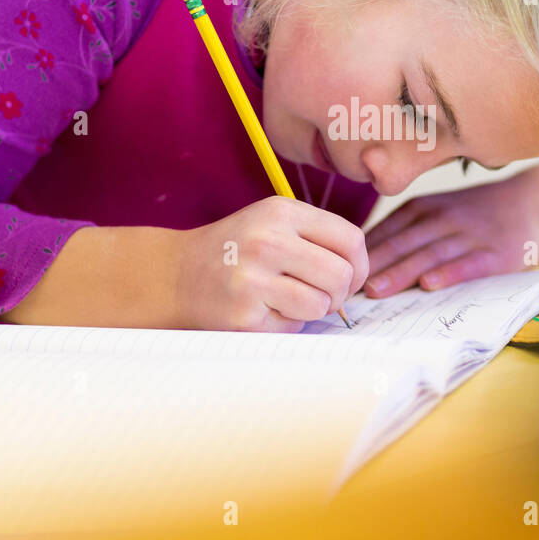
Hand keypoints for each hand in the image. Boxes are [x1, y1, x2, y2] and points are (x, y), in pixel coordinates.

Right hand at [176, 196, 369, 331]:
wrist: (176, 275)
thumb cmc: (238, 250)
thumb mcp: (274, 223)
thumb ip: (318, 238)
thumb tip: (362, 275)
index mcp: (281, 212)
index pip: (351, 239)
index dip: (360, 265)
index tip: (349, 276)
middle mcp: (267, 241)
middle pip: (341, 275)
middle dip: (339, 293)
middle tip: (321, 295)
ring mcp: (253, 280)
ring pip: (321, 305)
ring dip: (312, 310)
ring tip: (287, 300)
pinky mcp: (244, 316)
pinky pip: (293, 327)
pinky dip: (287, 324)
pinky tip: (263, 310)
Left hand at [363, 175, 538, 297]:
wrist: (533, 204)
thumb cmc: (475, 214)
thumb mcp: (438, 209)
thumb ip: (404, 229)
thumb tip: (360, 259)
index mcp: (425, 208)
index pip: (387, 229)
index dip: (363, 253)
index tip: (339, 271)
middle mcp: (444, 218)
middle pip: (404, 242)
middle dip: (375, 264)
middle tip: (349, 285)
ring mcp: (470, 234)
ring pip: (430, 253)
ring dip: (402, 271)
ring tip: (378, 289)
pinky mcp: (495, 253)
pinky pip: (469, 263)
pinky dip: (449, 273)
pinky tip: (430, 284)